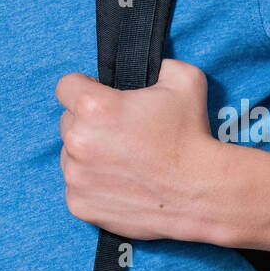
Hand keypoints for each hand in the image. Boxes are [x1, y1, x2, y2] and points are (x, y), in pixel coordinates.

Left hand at [55, 57, 226, 242]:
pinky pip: (76, 187)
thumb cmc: (192, 136)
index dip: (86, 88)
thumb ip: (158, 65)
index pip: (66, 86)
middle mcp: (78, 140)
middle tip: (120, 133)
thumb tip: (151, 68)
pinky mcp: (80, 205)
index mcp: (94, 106)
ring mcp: (76, 176)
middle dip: (88, 124)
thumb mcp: (184, 78)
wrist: (203, 193)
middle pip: (68, 122)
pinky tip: (120, 183)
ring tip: (122, 161)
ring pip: (70, 155)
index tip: (102, 97)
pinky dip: (92, 185)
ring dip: (88, 155)